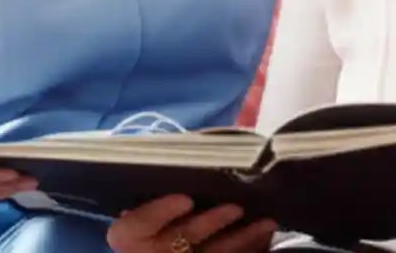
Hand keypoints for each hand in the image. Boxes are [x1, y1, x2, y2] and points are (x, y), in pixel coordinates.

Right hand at [107, 195, 278, 252]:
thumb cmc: (150, 216)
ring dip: (242, 238)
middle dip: (212, 223)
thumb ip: (155, 186)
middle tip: (236, 207)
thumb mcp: (142, 202)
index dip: (162, 211)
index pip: (139, 224)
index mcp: (129, 234)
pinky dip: (251, 247)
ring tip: (266, 222)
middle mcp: (151, 252)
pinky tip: (265, 234)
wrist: (158, 246)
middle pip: (183, 238)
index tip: (185, 197)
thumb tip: (189, 153)